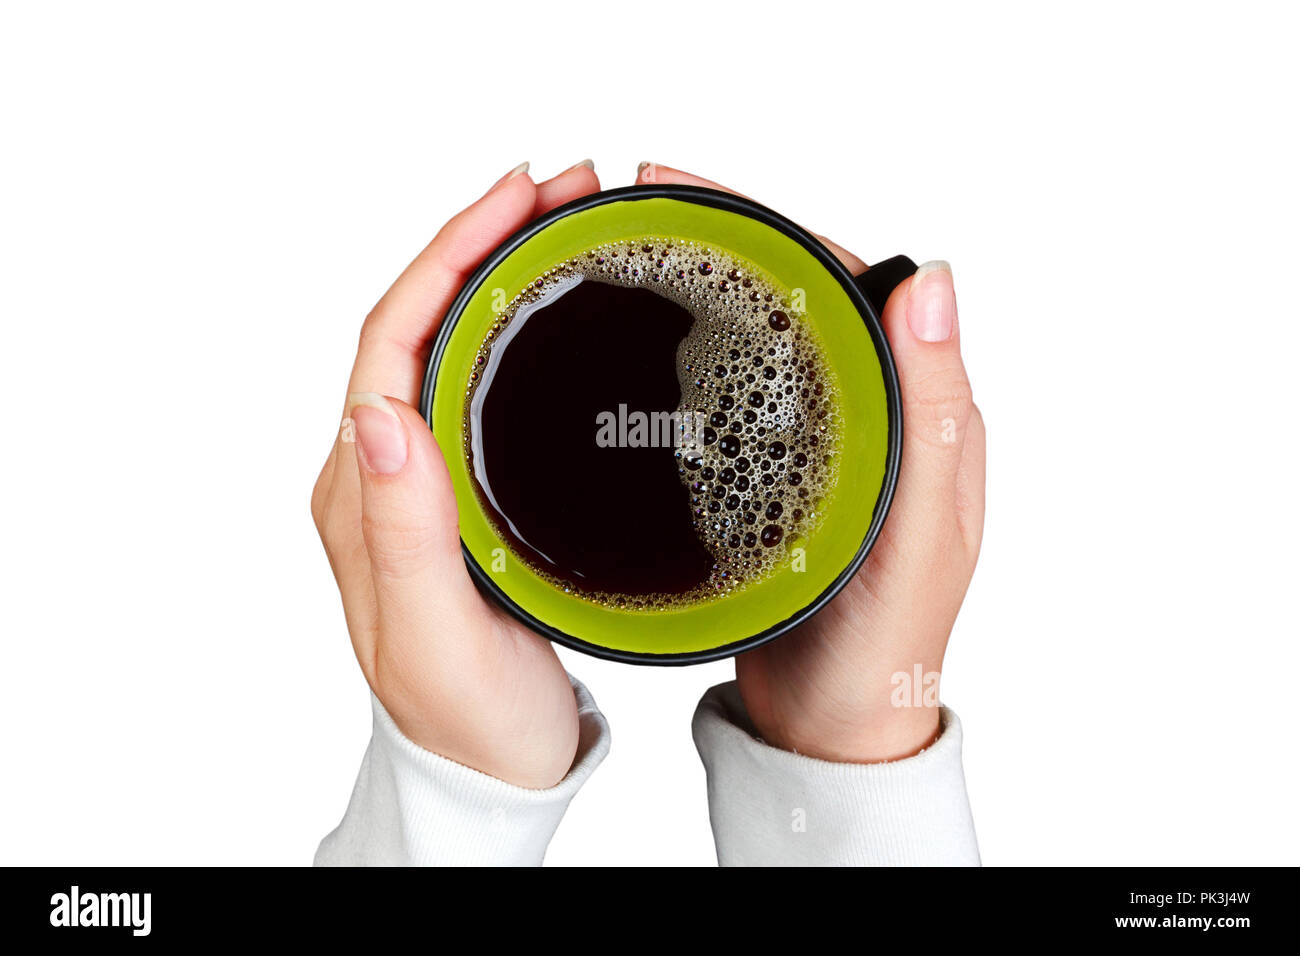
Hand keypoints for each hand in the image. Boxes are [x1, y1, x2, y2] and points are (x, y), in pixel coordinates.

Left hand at [311, 160, 603, 787]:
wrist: (491, 772)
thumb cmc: (469, 719)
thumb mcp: (435, 636)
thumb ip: (404, 532)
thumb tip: (379, 412)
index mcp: (365, 495)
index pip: (392, 340)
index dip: (448, 256)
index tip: (516, 200)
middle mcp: (385, 475)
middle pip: (421, 322)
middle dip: (483, 240)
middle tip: (564, 188)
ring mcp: (425, 482)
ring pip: (452, 343)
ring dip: (501, 272)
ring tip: (568, 223)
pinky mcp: (465, 495)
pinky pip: (480, 383)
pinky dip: (518, 326)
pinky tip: (561, 310)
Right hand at [635, 163, 985, 762]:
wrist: (832, 727)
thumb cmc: (886, 646)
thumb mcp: (919, 534)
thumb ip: (929, 417)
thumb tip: (935, 282)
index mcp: (923, 413)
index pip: (857, 283)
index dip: (783, 228)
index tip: (704, 195)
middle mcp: (875, 415)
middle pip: (801, 298)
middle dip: (730, 241)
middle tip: (647, 205)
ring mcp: (823, 445)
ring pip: (764, 340)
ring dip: (707, 290)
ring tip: (636, 252)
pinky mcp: (777, 476)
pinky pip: (736, 395)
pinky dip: (692, 356)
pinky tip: (647, 344)